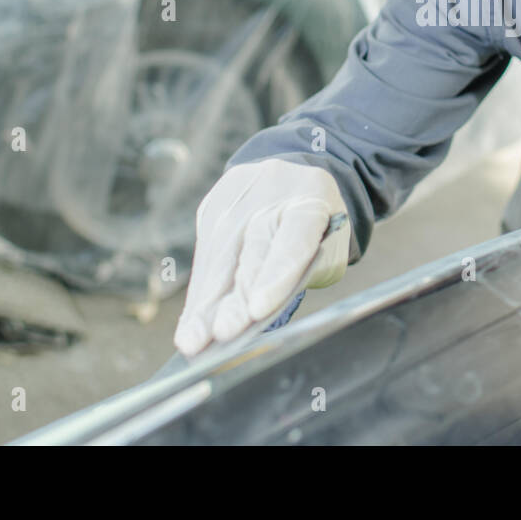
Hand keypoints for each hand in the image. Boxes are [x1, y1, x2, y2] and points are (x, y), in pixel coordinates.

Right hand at [174, 159, 350, 356]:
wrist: (297, 179)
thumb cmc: (318, 228)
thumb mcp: (329, 248)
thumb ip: (304, 275)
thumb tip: (259, 317)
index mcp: (312, 201)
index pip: (295, 238)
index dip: (277, 273)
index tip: (258, 310)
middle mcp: (272, 192)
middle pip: (252, 250)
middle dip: (234, 297)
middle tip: (221, 333)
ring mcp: (238, 195)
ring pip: (220, 254)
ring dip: (206, 302)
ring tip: (193, 340)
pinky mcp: (213, 205)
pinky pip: (204, 254)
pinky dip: (199, 292)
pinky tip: (191, 322)